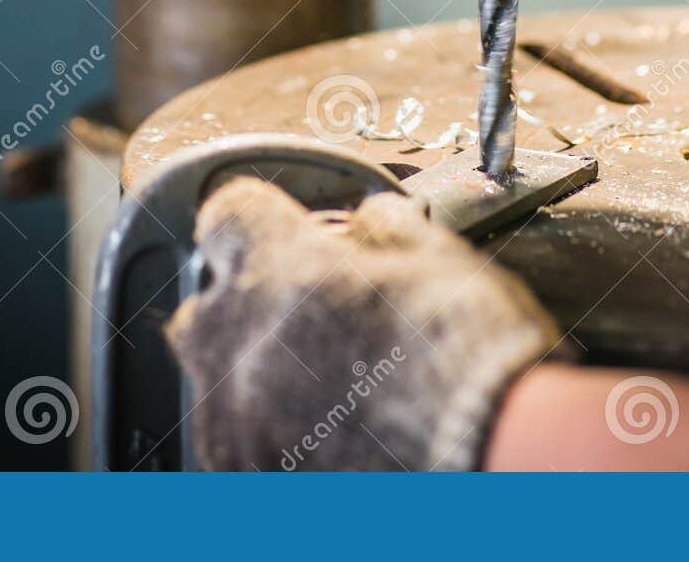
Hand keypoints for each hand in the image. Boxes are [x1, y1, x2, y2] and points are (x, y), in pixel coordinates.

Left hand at [167, 176, 564, 470]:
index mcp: (280, 265)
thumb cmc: (467, 354)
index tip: (284, 231)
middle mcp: (238, 337)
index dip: (260, 220)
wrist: (484, 457)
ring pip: (214, 378)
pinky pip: (232, 440)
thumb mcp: (437, 257)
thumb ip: (385, 227)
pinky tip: (324, 432)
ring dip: (253, 371)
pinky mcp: (244, 472)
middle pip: (204, 304)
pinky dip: (265, 432)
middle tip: (311, 314)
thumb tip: (370, 219)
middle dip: (246, 303)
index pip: (227, 215)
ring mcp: (234, 414)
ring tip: (324, 384)